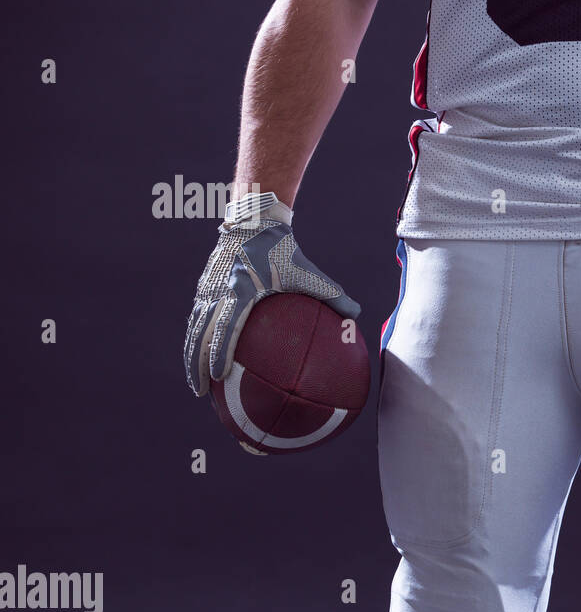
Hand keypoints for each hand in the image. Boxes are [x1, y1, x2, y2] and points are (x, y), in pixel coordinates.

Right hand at [183, 192, 359, 395]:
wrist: (254, 220)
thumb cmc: (283, 249)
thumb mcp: (308, 271)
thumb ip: (332, 294)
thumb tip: (357, 315)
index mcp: (241, 290)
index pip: (225, 327)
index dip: (219, 353)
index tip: (220, 376)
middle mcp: (218, 291)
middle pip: (200, 334)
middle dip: (197, 365)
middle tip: (201, 391)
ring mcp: (208, 289)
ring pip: (195, 329)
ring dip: (192, 356)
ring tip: (197, 383)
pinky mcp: (205, 287)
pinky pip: (197, 318)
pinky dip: (196, 339)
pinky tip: (202, 358)